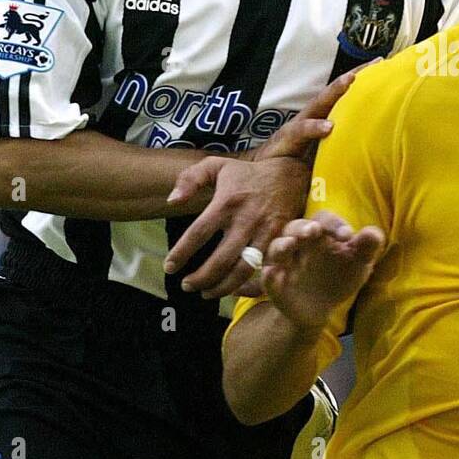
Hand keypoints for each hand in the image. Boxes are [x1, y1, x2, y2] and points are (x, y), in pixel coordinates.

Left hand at [162, 63, 372, 296]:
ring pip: (242, 269)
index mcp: (226, 202)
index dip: (181, 253)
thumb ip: (189, 179)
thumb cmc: (246, 173)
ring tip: (206, 293)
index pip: (198, 233)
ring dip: (222, 287)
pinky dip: (246, 283)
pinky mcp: (279, 241)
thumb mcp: (216, 165)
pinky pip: (261, 268)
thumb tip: (172, 201)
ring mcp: (265, 232)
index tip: (169, 267)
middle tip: (186, 286)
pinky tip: (232, 288)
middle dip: (200, 278)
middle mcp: (245, 220)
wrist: (289, 173)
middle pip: (220, 259)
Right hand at [244, 62, 375, 164]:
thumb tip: (376, 152)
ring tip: (351, 80)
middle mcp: (311, 117)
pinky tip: (329, 126)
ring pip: (319, 104)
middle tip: (376, 64)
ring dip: (335, 91)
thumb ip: (344, 150)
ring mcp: (298, 126)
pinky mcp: (286, 140)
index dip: (363, 81)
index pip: (345, 97)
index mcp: (322, 119)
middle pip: (335, 92)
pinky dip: (315, 128)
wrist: (264, 178)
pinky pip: (301, 132)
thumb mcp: (326, 157)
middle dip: (355, 75)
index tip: (384, 66)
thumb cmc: (298, 168)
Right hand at [262, 211, 385, 332]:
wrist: (321, 309)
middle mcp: (299, 243)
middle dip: (303, 227)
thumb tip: (373, 233)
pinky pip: (267, 276)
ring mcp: (284, 262)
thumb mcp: (359, 263)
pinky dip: (269, 275)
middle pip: (295, 227)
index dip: (334, 223)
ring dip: (282, 244)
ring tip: (291, 245)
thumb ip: (367, 248)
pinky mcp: (274, 283)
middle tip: (313, 231)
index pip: (323, 219)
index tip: (348, 236)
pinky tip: (273, 274)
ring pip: (276, 247)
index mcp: (321, 234)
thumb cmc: (340, 277)